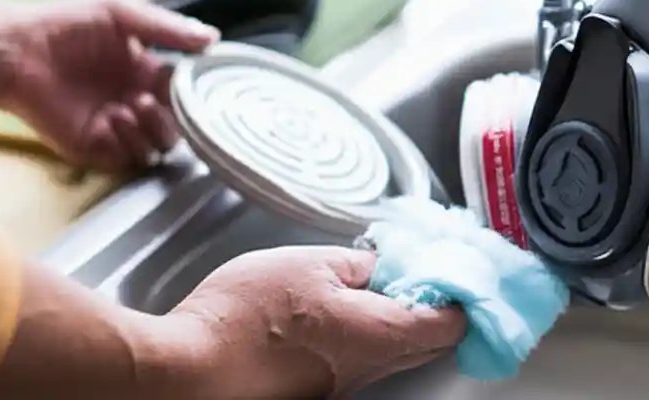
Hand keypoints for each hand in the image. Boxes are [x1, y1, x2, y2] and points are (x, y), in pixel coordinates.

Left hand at [3, 0, 218, 171]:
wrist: (15, 50)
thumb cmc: (62, 25)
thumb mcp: (120, 13)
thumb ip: (167, 27)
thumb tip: (211, 38)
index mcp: (144, 72)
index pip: (185, 88)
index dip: (195, 88)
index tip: (200, 80)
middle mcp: (134, 101)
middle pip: (179, 123)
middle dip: (178, 113)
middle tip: (161, 96)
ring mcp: (116, 127)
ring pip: (159, 145)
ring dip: (155, 128)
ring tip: (134, 104)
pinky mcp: (93, 146)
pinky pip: (127, 158)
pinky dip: (129, 141)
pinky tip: (114, 117)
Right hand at [164, 246, 466, 399]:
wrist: (186, 372)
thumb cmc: (245, 319)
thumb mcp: (309, 265)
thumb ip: (356, 263)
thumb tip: (381, 266)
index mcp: (380, 335)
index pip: (452, 324)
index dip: (462, 293)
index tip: (457, 266)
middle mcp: (369, 370)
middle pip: (427, 341)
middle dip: (433, 303)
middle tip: (425, 266)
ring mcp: (341, 384)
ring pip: (391, 350)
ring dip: (396, 314)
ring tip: (381, 277)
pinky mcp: (312, 386)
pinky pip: (357, 357)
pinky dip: (363, 328)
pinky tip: (339, 303)